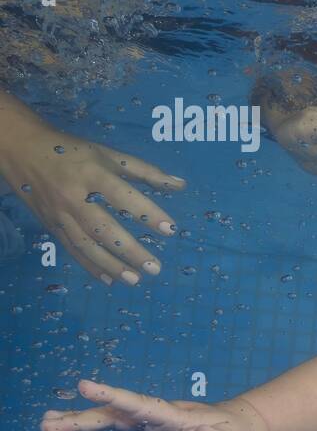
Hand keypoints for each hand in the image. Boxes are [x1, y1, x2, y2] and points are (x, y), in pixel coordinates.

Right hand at [0, 125, 183, 284]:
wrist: (22, 150)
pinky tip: (109, 279)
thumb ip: (145, 171)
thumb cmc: (73, 151)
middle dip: (130, 250)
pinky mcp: (51, 225)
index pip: (123, 196)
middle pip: (103, 227)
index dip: (147, 214)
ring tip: (135, 279)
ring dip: (111, 265)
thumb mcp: (109, 154)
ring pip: (86, 245)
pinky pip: (72, 250)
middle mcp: (74, 196)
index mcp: (93, 173)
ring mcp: (60, 213)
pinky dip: (90, 266)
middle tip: (155, 267)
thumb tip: (180, 185)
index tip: (171, 230)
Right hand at [40, 380, 268, 430]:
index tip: (84, 386)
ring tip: (47, 425)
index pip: (141, 406)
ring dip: (81, 421)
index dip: (113, 396)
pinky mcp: (153, 428)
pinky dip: (96, 425)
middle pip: (116, 414)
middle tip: (45, 424)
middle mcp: (160, 416)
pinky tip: (71, 427)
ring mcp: (154, 422)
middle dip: (82, 418)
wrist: (244, 427)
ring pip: (113, 419)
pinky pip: (119, 425)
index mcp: (177, 418)